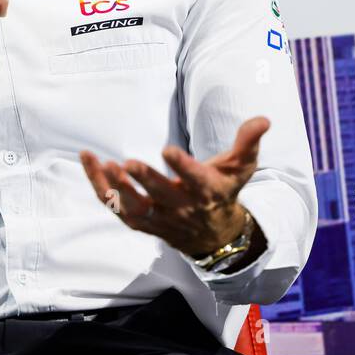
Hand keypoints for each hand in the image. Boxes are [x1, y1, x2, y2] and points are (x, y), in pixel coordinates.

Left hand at [79, 116, 269, 261]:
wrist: (215, 236)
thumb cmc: (225, 191)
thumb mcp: (241, 167)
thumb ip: (249, 142)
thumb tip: (263, 119)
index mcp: (208, 192)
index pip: (197, 181)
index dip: (183, 167)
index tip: (168, 150)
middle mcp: (184, 208)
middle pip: (161, 196)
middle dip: (145, 180)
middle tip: (127, 163)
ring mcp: (161, 218)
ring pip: (135, 207)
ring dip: (117, 188)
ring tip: (102, 164)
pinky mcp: (143, 223)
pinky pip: (118, 208)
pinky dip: (102, 189)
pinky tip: (91, 164)